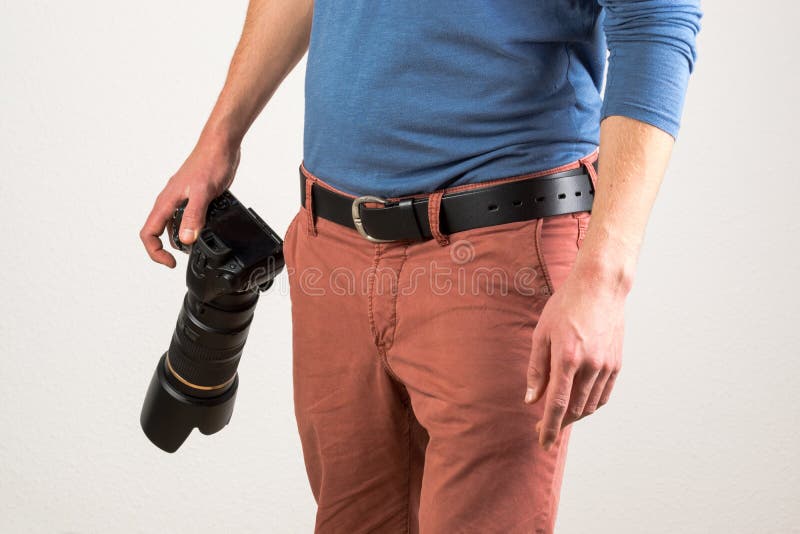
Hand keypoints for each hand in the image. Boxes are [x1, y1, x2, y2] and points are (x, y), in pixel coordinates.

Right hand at [140, 140, 240, 267]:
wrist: (221, 146)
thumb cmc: (210, 162)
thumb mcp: (203, 193)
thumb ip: (194, 216)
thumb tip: (186, 239)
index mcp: (166, 202)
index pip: (148, 233)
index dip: (155, 252)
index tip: (171, 262)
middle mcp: (170, 202)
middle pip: (158, 232)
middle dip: (167, 249)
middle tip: (183, 259)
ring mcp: (181, 199)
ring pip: (173, 224)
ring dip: (182, 239)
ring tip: (196, 247)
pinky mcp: (194, 197)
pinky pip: (188, 217)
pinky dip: (194, 227)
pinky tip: (208, 229)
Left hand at [524, 272, 625, 449]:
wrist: (600, 287)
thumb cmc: (566, 306)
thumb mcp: (541, 334)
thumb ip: (537, 369)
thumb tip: (532, 399)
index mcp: (567, 358)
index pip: (557, 404)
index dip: (549, 427)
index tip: (543, 443)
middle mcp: (590, 365)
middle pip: (575, 409)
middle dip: (558, 423)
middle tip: (542, 428)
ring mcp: (606, 365)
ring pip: (590, 405)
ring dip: (575, 416)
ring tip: (560, 417)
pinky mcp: (617, 363)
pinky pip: (603, 395)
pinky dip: (591, 405)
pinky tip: (580, 406)